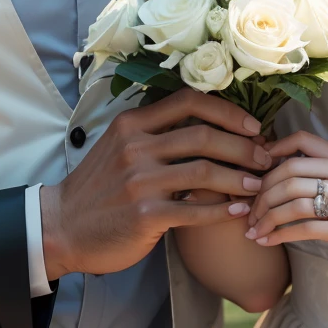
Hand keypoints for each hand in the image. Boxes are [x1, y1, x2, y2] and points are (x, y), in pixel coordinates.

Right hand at [40, 91, 272, 278]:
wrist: (62, 226)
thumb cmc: (99, 187)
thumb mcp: (119, 146)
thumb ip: (155, 133)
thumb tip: (209, 127)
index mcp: (132, 123)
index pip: (189, 101)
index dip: (228, 111)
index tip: (252, 126)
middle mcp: (136, 146)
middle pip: (204, 136)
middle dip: (244, 147)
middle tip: (265, 158)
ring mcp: (140, 181)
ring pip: (205, 172)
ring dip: (240, 179)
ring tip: (258, 185)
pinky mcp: (145, 214)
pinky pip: (195, 209)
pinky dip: (222, 210)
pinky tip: (238, 211)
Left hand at [243, 131, 327, 293]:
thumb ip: (327, 179)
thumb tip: (280, 174)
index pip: (305, 141)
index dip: (274, 150)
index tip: (255, 170)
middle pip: (291, 172)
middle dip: (262, 192)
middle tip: (248, 211)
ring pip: (294, 200)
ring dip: (266, 216)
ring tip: (252, 229)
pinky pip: (305, 227)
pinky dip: (279, 234)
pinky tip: (266, 241)